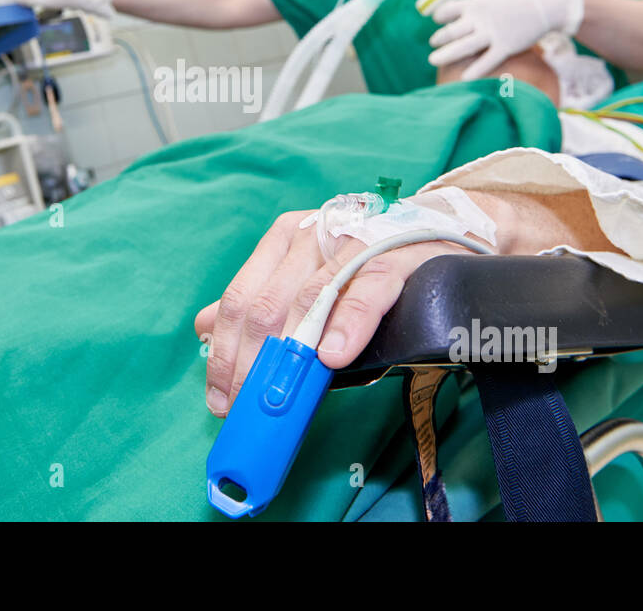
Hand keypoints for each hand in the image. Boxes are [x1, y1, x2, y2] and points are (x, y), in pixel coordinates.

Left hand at [193, 210, 468, 417]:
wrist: (440, 234)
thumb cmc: (367, 267)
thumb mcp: (307, 280)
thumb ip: (259, 301)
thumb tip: (202, 325)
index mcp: (284, 239)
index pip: (240, 298)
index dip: (224, 351)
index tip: (221, 396)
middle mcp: (311, 236)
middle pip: (265, 306)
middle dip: (250, 364)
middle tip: (247, 407)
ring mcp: (351, 244)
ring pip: (306, 301)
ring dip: (289, 356)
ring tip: (278, 396)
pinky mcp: (394, 257)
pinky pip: (365, 292)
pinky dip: (347, 325)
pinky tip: (333, 355)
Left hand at [428, 0, 583, 80]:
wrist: (547, 3)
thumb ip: (481, 7)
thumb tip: (467, 13)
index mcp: (478, 3)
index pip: (449, 8)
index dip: (441, 15)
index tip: (437, 20)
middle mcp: (482, 19)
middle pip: (453, 30)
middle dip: (440, 38)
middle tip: (432, 44)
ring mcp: (493, 33)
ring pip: (464, 46)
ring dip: (447, 54)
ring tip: (432, 60)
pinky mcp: (506, 46)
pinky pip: (488, 60)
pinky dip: (476, 70)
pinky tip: (464, 78)